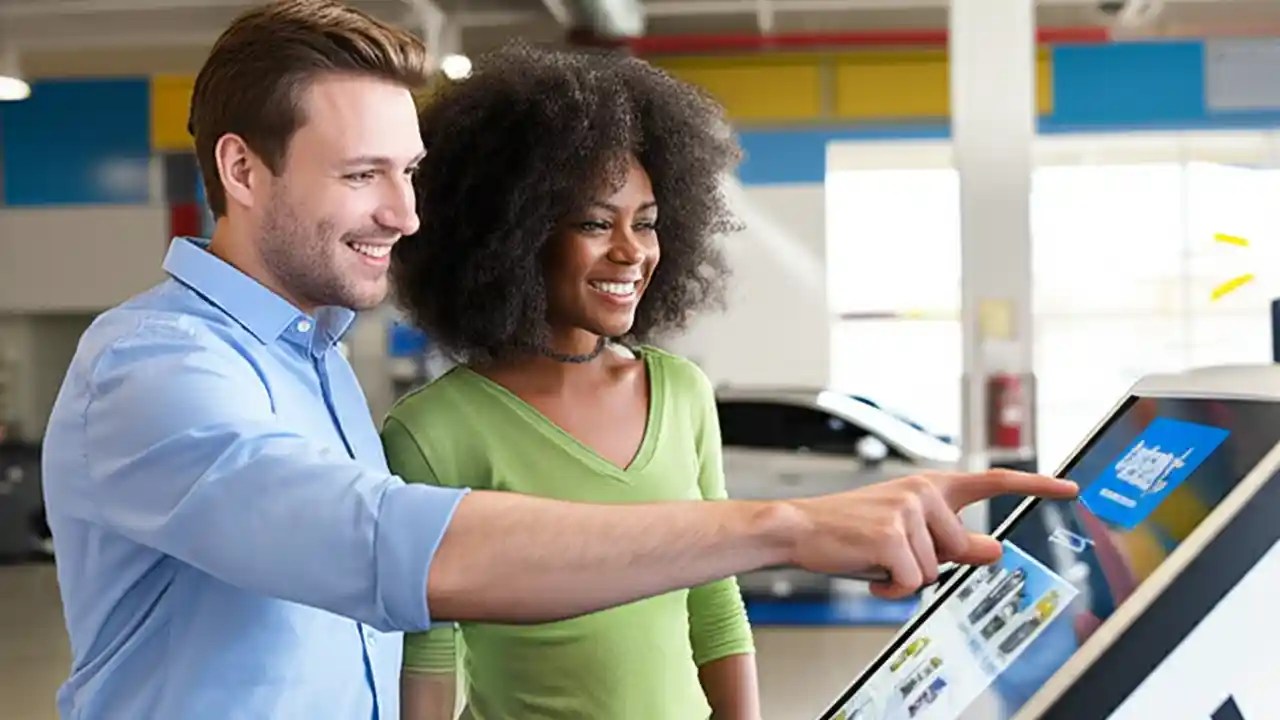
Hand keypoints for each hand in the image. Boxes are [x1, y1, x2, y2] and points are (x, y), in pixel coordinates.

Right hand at [782, 470, 1078, 598]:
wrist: (800, 529)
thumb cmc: (850, 531)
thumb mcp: (906, 533)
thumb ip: (951, 540)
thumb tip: (994, 550)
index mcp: (930, 486)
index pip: (993, 482)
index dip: (1036, 485)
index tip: (1070, 488)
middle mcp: (923, 492)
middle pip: (958, 550)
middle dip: (929, 562)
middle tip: (890, 552)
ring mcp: (908, 510)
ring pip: (934, 570)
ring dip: (904, 576)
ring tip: (873, 557)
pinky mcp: (892, 534)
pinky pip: (911, 581)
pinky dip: (890, 587)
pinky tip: (869, 569)